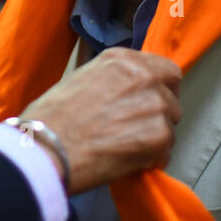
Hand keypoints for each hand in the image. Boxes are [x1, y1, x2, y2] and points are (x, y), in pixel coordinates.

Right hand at [21, 48, 181, 193]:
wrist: (47, 147)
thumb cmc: (52, 117)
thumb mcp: (82, 79)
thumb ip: (113, 81)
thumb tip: (126, 95)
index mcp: (124, 60)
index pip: (165, 70)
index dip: (159, 89)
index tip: (148, 103)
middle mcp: (144, 76)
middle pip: (172, 97)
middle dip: (159, 114)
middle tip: (137, 129)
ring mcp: (155, 105)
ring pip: (170, 126)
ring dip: (153, 138)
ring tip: (124, 148)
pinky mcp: (159, 136)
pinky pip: (165, 152)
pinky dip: (149, 160)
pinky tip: (125, 161)